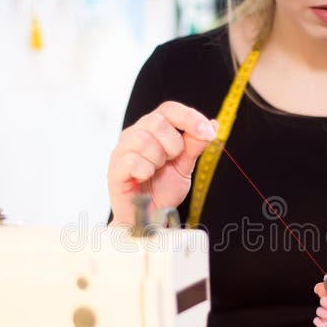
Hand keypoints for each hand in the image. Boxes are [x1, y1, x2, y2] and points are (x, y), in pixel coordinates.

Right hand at [107, 101, 217, 226]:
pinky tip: (144, 178)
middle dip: (173, 146)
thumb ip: (195, 145)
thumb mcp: (185, 165)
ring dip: (158, 160)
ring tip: (155, 172)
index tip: (207, 132)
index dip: (189, 117)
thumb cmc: (162, 190)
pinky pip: (132, 161)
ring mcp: (122, 150)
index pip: (170, 109)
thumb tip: (212, 124)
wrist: (150, 217)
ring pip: (144, 140)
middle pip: (157, 122)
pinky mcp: (114, 169)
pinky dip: (145, 171)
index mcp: (152, 129)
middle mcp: (135, 134)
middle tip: (170, 162)